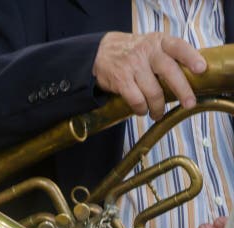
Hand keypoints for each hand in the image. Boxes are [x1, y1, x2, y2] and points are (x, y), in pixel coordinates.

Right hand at [92, 32, 206, 119]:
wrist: (99, 52)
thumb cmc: (132, 51)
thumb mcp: (151, 44)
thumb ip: (168, 54)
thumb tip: (191, 76)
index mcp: (158, 42)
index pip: (178, 47)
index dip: (191, 58)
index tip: (201, 69)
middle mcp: (147, 52)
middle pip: (169, 72)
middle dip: (183, 90)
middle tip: (189, 104)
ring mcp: (133, 66)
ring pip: (153, 92)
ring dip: (158, 107)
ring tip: (158, 114)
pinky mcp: (121, 80)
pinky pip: (136, 100)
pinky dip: (141, 109)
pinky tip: (142, 111)